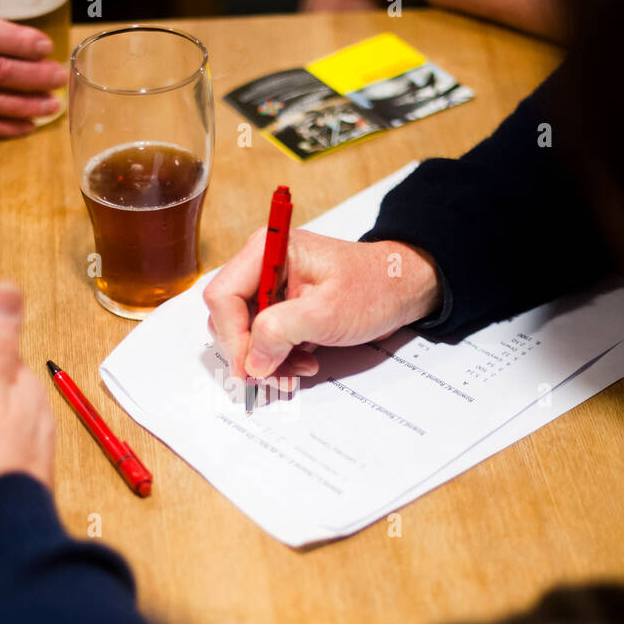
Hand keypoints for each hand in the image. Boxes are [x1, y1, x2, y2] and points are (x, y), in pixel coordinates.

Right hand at [204, 230, 440, 380]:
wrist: (401, 289)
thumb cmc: (373, 288)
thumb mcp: (327, 312)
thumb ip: (281, 332)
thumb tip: (251, 361)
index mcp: (267, 250)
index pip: (223, 295)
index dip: (232, 335)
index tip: (251, 367)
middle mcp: (261, 265)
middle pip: (228, 317)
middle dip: (251, 351)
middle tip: (276, 374)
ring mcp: (269, 287)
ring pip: (244, 333)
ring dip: (266, 359)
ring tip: (299, 368)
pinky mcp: (279, 306)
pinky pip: (262, 339)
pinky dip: (278, 358)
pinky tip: (303, 362)